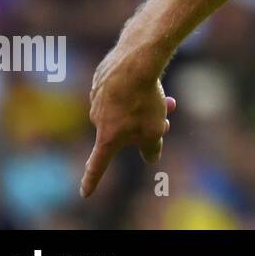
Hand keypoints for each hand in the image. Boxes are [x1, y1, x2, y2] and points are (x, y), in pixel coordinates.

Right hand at [81, 45, 176, 197]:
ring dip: (145, 108)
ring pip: (125, 109)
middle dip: (145, 128)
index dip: (92, 180)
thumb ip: (151, 148)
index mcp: (107, 137)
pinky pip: (121, 91)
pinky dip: (136, 91)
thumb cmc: (143, 100)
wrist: (134, 62)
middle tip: (167, 119)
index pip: (98, 165)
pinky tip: (149, 79)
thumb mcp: (154, 130)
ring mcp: (97, 99)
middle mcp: (97, 119)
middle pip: (123, 130)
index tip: (85, 193)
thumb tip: (150, 158)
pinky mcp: (101, 80)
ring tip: (169, 100)